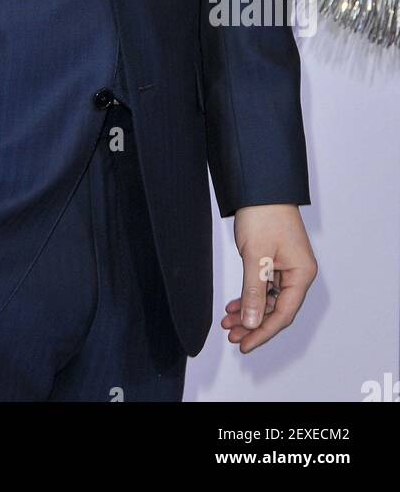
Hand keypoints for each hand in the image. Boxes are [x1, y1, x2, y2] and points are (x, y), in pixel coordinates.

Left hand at [223, 204, 316, 352]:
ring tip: (229, 322)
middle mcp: (298, 273)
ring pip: (269, 300)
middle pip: (277, 310)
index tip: (245, 344)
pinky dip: (249, 296)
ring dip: (249, 311)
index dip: (263, 332)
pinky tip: (234, 305)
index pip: (284, 314)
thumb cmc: (264, 215)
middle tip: (233, 336)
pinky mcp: (275, 260)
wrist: (260, 186)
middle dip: (253, 324)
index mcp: (301, 274)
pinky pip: (264, 287)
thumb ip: (254, 293)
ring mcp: (287, 267)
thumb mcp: (255, 257)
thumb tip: (253, 323)